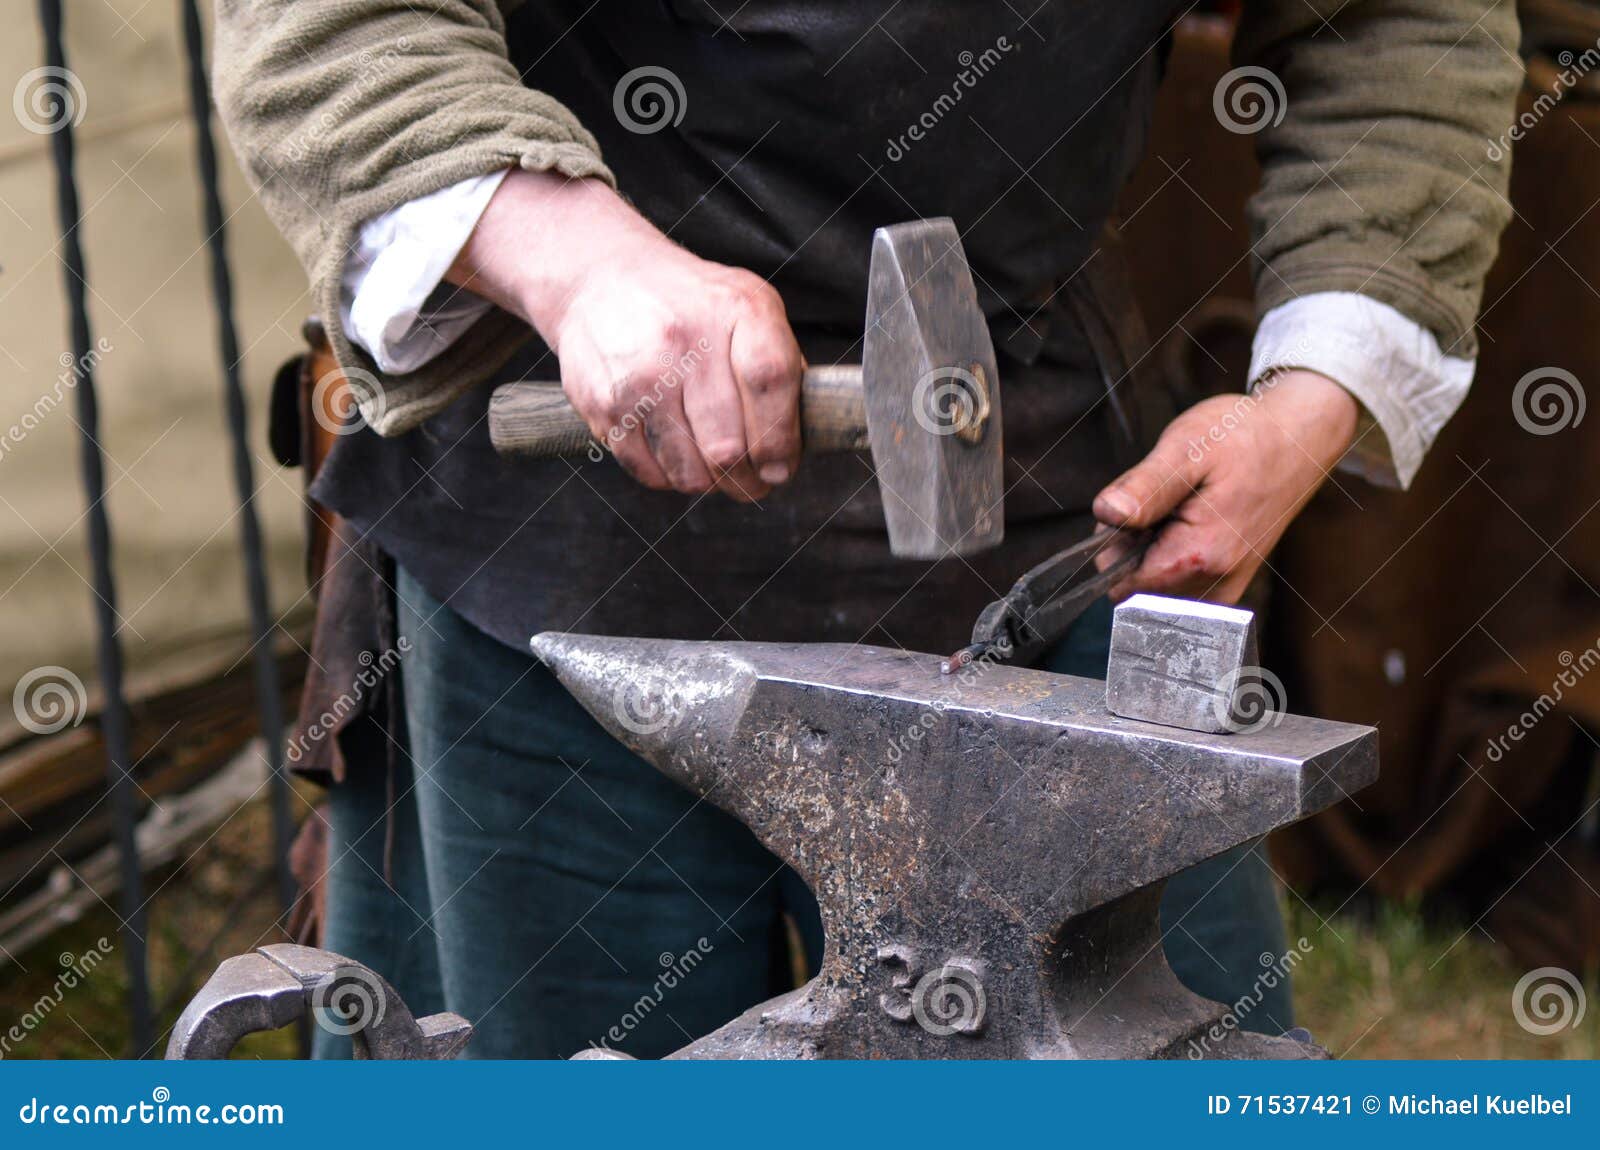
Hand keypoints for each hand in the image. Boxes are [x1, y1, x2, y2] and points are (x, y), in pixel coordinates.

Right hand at [447, 170, 802, 499]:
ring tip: (717, 474)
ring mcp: (640, 375)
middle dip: (748, 481)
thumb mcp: (747, 306)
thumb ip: (780, 362)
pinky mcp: (605, 405)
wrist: (602, 280)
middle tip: (754, 484)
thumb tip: (798, 436)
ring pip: (689, 470)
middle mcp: (686, 340)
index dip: (781, 439)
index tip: (782, 468)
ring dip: (711, 485)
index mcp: (737, 309)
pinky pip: (649, 471)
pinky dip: (671, 478)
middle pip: (728, 445)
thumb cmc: (690, 304)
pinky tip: (679, 459)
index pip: (769, 383)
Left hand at [1090, 370, 1360, 603]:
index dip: (1117, 544)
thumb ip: (1144, 487)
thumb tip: (1107, 513)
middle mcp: (1213, 587)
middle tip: (1167, 501)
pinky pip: (1175, 585)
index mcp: (1199, 557)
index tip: (1143, 508)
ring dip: (1152, 551)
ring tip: (1185, 508)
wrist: (1296, 439)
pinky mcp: (1225, 586)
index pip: (1120, 583)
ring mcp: (1222, 591)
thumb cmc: (1243, 437)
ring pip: (1153, 588)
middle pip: (1135, 588)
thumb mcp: (1186, 448)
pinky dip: (1172, 555)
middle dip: (1134, 547)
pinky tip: (1195, 521)